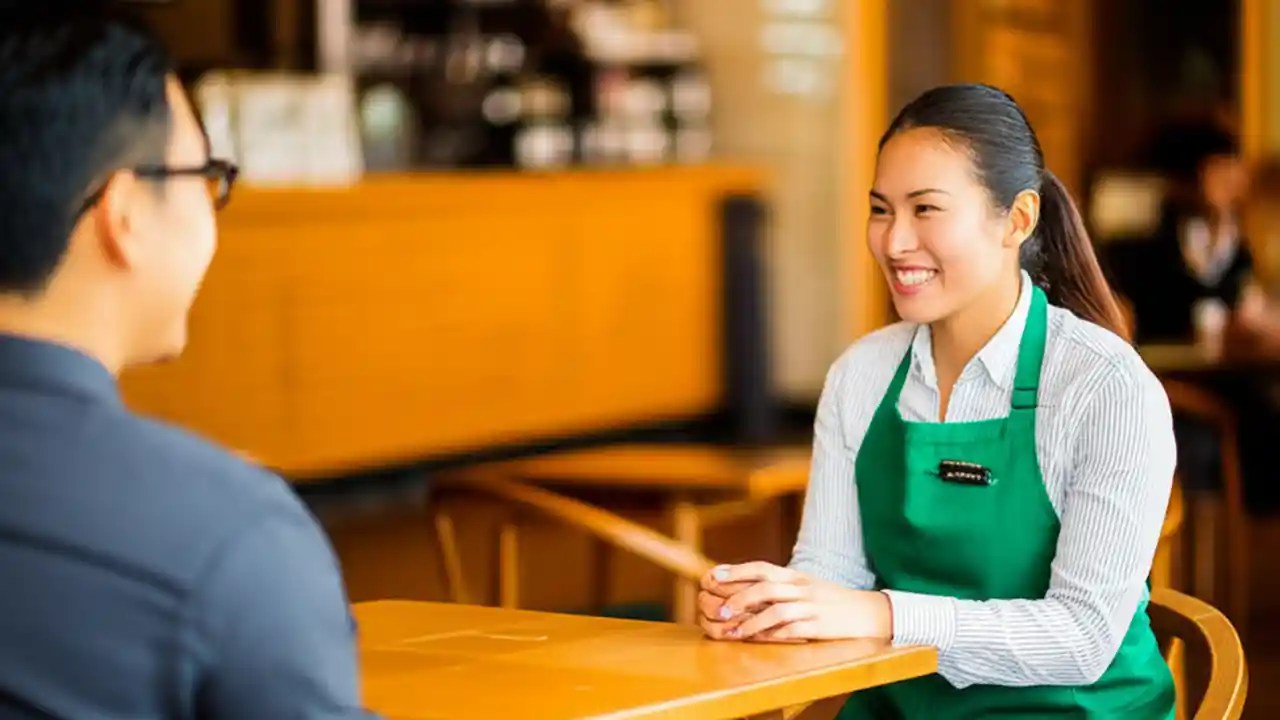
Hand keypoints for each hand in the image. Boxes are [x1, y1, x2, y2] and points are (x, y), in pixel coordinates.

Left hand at [699, 561, 892, 642]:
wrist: (869, 612)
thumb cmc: (833, 600)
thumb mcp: (807, 585)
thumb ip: (782, 585)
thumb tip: (748, 588)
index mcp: (796, 576)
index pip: (762, 568)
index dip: (736, 571)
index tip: (713, 576)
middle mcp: (802, 588)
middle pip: (765, 587)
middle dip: (739, 597)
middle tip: (719, 609)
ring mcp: (812, 607)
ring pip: (776, 610)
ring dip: (752, 621)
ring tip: (733, 631)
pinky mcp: (819, 627)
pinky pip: (792, 630)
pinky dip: (773, 636)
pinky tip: (758, 641)